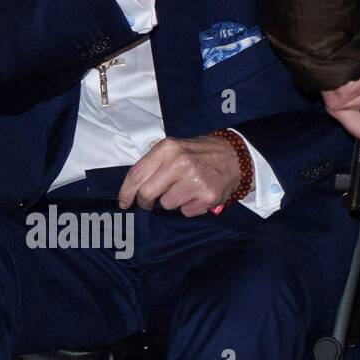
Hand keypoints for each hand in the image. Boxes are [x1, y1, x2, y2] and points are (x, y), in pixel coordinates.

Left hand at [118, 135, 246, 216]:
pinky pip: (186, 212)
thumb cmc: (200, 154)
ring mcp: (194, 180)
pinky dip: (190, 207)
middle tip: (150, 202)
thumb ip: (155, 163)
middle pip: (147, 193)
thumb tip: (133, 187)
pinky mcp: (207, 196)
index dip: (126, 192)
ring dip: (173, 201)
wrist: (235, 157)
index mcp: (168, 148)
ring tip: (186, 188)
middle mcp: (179, 163)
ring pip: (166, 205)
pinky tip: (198, 194)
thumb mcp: (175, 148)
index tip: (124, 203)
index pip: (136, 174)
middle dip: (146, 202)